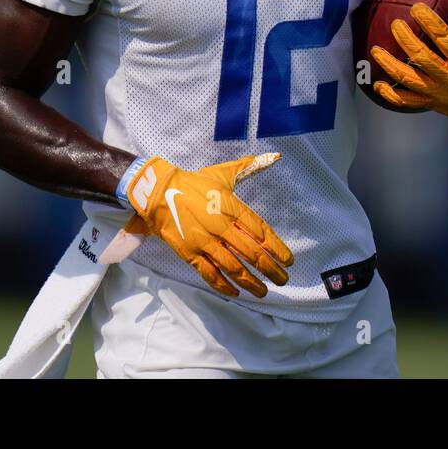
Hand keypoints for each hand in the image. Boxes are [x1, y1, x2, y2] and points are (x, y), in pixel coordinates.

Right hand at [124, 153, 292, 297]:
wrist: (159, 191)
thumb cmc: (194, 183)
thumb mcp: (223, 174)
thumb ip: (250, 167)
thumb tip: (275, 156)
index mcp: (231, 207)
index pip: (261, 232)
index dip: (277, 249)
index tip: (288, 260)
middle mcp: (221, 226)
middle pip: (252, 254)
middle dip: (270, 270)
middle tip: (282, 279)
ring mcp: (205, 241)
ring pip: (234, 268)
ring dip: (251, 282)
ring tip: (264, 291)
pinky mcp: (190, 253)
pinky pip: (210, 274)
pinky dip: (224, 285)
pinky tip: (236, 292)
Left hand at [369, 0, 447, 139]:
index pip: (446, 40)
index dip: (430, 23)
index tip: (417, 7)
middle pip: (423, 59)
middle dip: (406, 40)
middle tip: (395, 23)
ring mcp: (442, 95)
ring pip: (411, 81)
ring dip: (391, 66)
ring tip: (374, 50)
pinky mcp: (435, 105)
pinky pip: (409, 102)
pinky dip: (392, 95)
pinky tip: (378, 85)